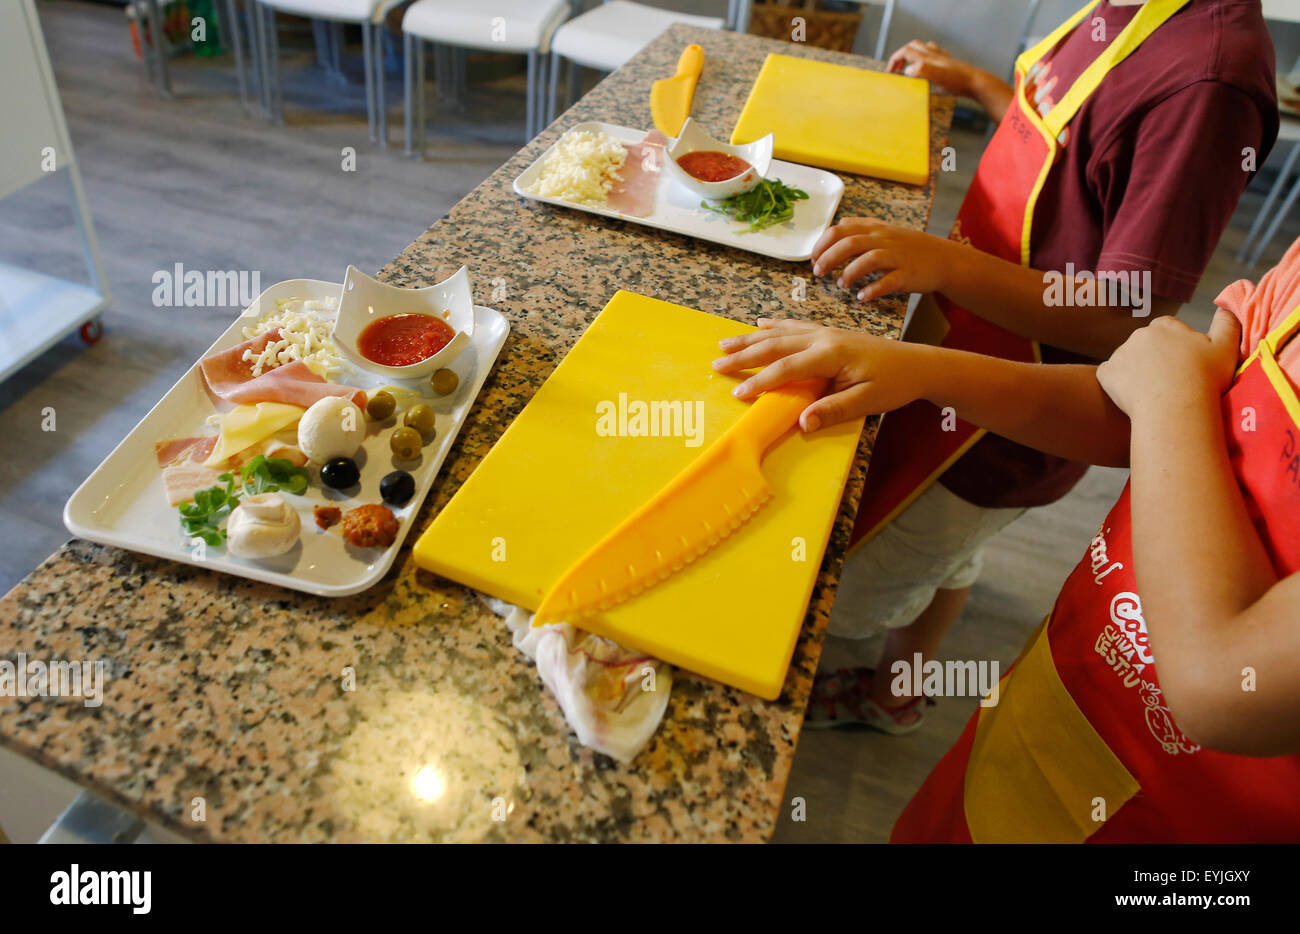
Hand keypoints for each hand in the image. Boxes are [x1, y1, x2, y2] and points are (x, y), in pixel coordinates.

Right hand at [712, 319, 935, 430]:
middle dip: (743, 354)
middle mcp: (823, 338)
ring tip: (725, 343)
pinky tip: (759, 325)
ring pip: (780, 332)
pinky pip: (794, 326)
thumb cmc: (894, 384)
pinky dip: (773, 326)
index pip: (786, 368)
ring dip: (751, 338)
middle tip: (717, 363)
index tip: (737, 394)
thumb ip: (833, 411)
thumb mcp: (867, 402)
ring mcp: (825, 332)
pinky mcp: (829, 333)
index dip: (759, 381)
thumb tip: (802, 423)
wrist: (917, 363)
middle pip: (775, 345)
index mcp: (830, 354)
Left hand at [811, 219, 955, 301]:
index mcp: (874, 229)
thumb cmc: (910, 247)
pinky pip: (888, 281)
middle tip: (818, 272)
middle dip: (828, 258)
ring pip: (868, 259)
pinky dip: (872, 290)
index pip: (840, 229)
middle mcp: (884, 239)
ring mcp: (897, 256)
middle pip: (850, 243)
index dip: (822, 244)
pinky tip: (862, 297)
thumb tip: (837, 225)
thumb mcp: (885, 230)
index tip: (813, 258)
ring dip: (849, 273)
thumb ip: (861, 227)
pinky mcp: (907, 274)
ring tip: (840, 284)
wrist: (944, 258)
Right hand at [887, 40, 976, 96]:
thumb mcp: (937, 76)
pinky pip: (934, 57)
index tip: (889, 72)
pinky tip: (928, 70)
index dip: (894, 60)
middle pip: (913, 47)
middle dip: (901, 55)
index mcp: (928, 57)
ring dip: (913, 55)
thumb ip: (922, 70)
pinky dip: (926, 60)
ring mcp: (941, 59)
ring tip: (909, 67)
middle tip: (896, 69)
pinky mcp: (947, 65)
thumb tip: (906, 71)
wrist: (975, 83)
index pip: (905, 51)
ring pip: (924, 49)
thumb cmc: (957, 81)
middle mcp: (934, 55)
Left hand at [1096, 311, 1240, 416]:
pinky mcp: (1107, 373)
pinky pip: (1109, 375)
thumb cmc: (1205, 378)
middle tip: (1170, 379)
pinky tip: (1132, 395)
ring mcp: (1121, 353)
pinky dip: (1117, 383)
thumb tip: (1225, 306)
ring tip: (1153, 391)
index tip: (1185, 363)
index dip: (1176, 345)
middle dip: (1155, 357)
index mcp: (1165, 326)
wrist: (1176, 407)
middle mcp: (1139, 334)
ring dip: (1136, 370)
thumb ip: (1227, 324)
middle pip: (1146, 343)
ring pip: (1128, 359)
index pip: (1167, 327)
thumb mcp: (1226, 348)